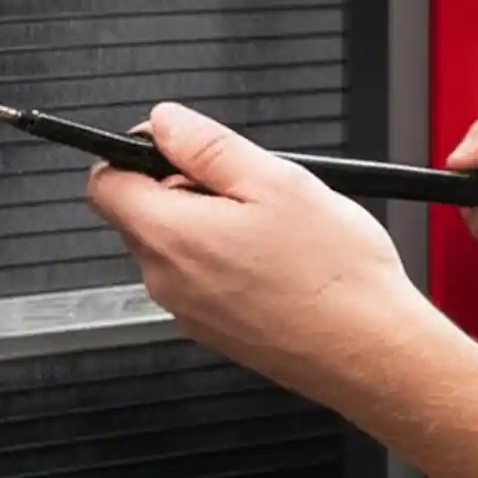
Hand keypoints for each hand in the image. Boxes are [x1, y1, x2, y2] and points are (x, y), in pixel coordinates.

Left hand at [86, 103, 434, 399]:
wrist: (372, 354)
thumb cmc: (334, 277)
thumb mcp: (275, 180)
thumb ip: (207, 145)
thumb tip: (164, 122)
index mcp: (169, 236)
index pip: (104, 183)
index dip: (135, 153)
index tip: (177, 145)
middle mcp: (164, 280)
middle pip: (140, 213)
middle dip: (182, 187)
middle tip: (245, 187)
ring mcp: (187, 311)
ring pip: (174, 246)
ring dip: (208, 224)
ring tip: (271, 227)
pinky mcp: (213, 331)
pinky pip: (200, 279)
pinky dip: (227, 260)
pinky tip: (277, 261)